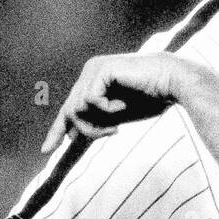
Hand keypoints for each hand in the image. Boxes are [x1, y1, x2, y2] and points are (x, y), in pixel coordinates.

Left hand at [41, 53, 187, 153]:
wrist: (172, 82)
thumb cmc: (150, 99)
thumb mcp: (117, 116)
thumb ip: (96, 121)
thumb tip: (71, 134)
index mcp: (93, 80)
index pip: (69, 108)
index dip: (58, 130)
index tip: (46, 150)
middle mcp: (89, 72)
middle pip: (70, 111)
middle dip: (87, 130)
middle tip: (113, 133)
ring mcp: (93, 69)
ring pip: (76, 108)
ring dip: (97, 123)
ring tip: (118, 123)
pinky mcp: (101, 69)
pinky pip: (90, 101)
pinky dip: (107, 110)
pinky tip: (122, 105)